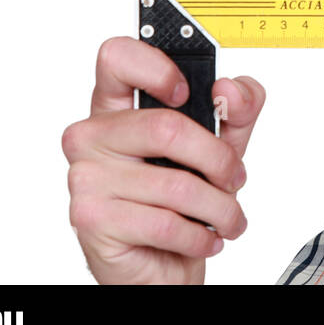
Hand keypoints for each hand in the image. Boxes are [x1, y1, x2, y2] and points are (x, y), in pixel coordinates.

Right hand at [62, 36, 265, 283]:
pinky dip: (198, 236)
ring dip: (220, 208)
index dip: (156, 67)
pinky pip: (164, 222)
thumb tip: (230, 89)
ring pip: (176, 184)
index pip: (117, 58)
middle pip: (166, 127)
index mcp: (117, 106)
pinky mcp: (92, 218)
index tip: (188, 91)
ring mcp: (86, 177)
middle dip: (219, 160)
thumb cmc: (184, 200)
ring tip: (227, 218)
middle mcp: (92, 137)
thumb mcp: (220, 144)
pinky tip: (202, 239)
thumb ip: (237, 108)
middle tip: (234, 179)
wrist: (160, 267)